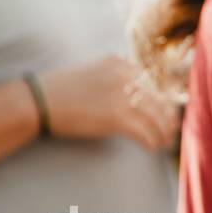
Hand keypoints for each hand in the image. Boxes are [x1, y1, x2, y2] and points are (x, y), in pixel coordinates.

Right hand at [39, 55, 178, 150]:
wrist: (39, 100)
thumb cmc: (63, 89)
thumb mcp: (94, 72)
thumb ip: (118, 76)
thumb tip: (143, 92)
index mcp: (121, 63)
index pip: (156, 82)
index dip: (167, 100)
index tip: (170, 113)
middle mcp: (125, 76)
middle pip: (160, 100)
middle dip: (169, 119)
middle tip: (172, 132)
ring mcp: (122, 96)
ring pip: (157, 118)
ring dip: (164, 134)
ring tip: (164, 143)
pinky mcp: (117, 117)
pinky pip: (145, 133)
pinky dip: (152, 143)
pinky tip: (152, 149)